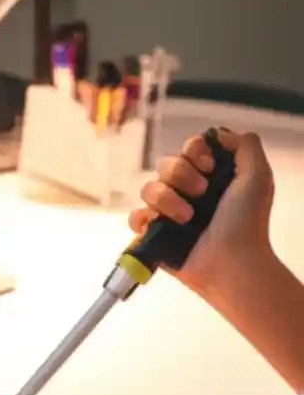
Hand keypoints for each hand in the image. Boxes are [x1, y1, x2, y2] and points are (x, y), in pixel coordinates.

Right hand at [128, 128, 275, 297]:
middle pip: (165, 164)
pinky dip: (144, 219)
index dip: (194, 152)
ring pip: (148, 188)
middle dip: (181, 175)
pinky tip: (161, 225)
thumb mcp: (258, 177)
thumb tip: (218, 134)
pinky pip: (135, 217)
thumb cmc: (246, 221)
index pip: (189, 147)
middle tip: (202, 194)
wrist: (231, 260)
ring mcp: (168, 212)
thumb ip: (245, 146)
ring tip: (187, 218)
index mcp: (210, 175)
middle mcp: (187, 190)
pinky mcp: (153, 233)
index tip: (209, 167)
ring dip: (167, 199)